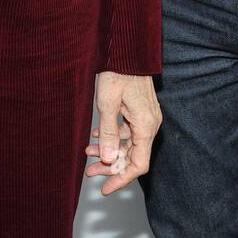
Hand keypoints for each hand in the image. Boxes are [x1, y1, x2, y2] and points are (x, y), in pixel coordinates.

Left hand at [85, 72, 161, 193]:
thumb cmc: (119, 72)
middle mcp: (149, 124)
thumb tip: (107, 159)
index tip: (105, 188)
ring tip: (88, 152)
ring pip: (128, 144)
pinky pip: (128, 131)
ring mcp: (146, 117)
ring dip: (108, 150)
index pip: (138, 164)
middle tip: (89, 171)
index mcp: (145, 126)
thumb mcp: (108, 104)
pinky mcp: (140, 111)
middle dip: (110, 165)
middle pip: (132, 156)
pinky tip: (96, 135)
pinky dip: (112, 136)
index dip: (122, 179)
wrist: (127, 49)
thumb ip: (108, 133)